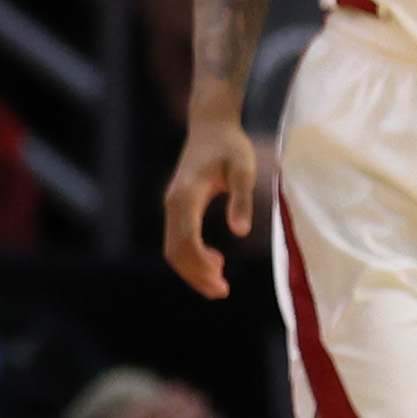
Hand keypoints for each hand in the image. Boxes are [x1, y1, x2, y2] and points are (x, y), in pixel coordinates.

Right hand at [163, 112, 260, 298]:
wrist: (211, 126)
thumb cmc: (230, 146)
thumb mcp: (244, 169)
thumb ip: (242, 199)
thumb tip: (240, 232)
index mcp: (187, 196)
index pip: (186, 241)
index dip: (201, 266)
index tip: (222, 282)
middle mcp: (173, 203)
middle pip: (175, 250)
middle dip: (196, 275)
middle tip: (222, 292)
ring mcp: (172, 205)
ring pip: (173, 248)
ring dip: (192, 270)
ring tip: (219, 284)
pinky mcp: (177, 207)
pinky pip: (177, 239)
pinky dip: (191, 257)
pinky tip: (215, 261)